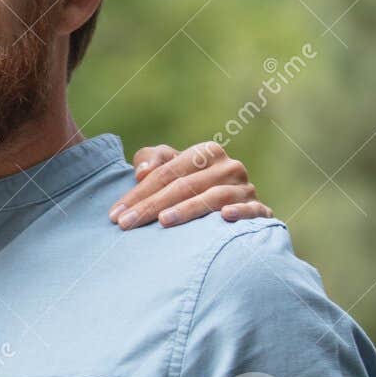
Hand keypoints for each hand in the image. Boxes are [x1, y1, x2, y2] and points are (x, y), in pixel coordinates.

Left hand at [108, 141, 273, 228]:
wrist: (233, 206)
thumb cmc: (191, 184)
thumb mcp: (170, 168)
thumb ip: (152, 161)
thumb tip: (142, 173)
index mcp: (206, 152)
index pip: (166, 172)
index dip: (138, 193)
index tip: (114, 215)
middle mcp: (229, 167)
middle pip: (184, 185)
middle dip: (152, 206)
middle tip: (127, 224)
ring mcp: (246, 188)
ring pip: (214, 198)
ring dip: (188, 210)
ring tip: (163, 222)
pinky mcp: (261, 209)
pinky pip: (252, 210)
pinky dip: (240, 213)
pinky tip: (225, 217)